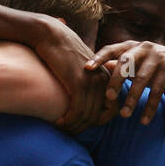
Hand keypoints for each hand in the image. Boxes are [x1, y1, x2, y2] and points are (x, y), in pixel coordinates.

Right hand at [32, 18, 107, 133]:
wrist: (51, 35)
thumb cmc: (62, 52)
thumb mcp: (80, 68)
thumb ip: (86, 82)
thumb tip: (82, 102)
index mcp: (106, 77)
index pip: (112, 110)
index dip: (99, 121)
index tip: (81, 124)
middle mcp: (103, 81)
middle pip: (98, 116)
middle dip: (83, 127)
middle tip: (68, 130)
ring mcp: (92, 82)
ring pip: (87, 117)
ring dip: (73, 127)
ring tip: (61, 128)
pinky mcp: (79, 83)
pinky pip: (77, 112)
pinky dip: (68, 122)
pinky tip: (58, 122)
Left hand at [85, 40, 164, 124]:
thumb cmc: (156, 66)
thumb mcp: (138, 64)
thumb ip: (120, 66)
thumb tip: (97, 68)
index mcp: (133, 46)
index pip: (113, 49)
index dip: (99, 58)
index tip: (87, 69)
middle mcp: (144, 48)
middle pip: (126, 63)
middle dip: (115, 80)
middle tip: (108, 98)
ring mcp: (158, 58)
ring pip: (141, 79)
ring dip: (132, 99)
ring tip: (124, 115)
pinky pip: (157, 91)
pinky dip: (150, 107)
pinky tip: (144, 120)